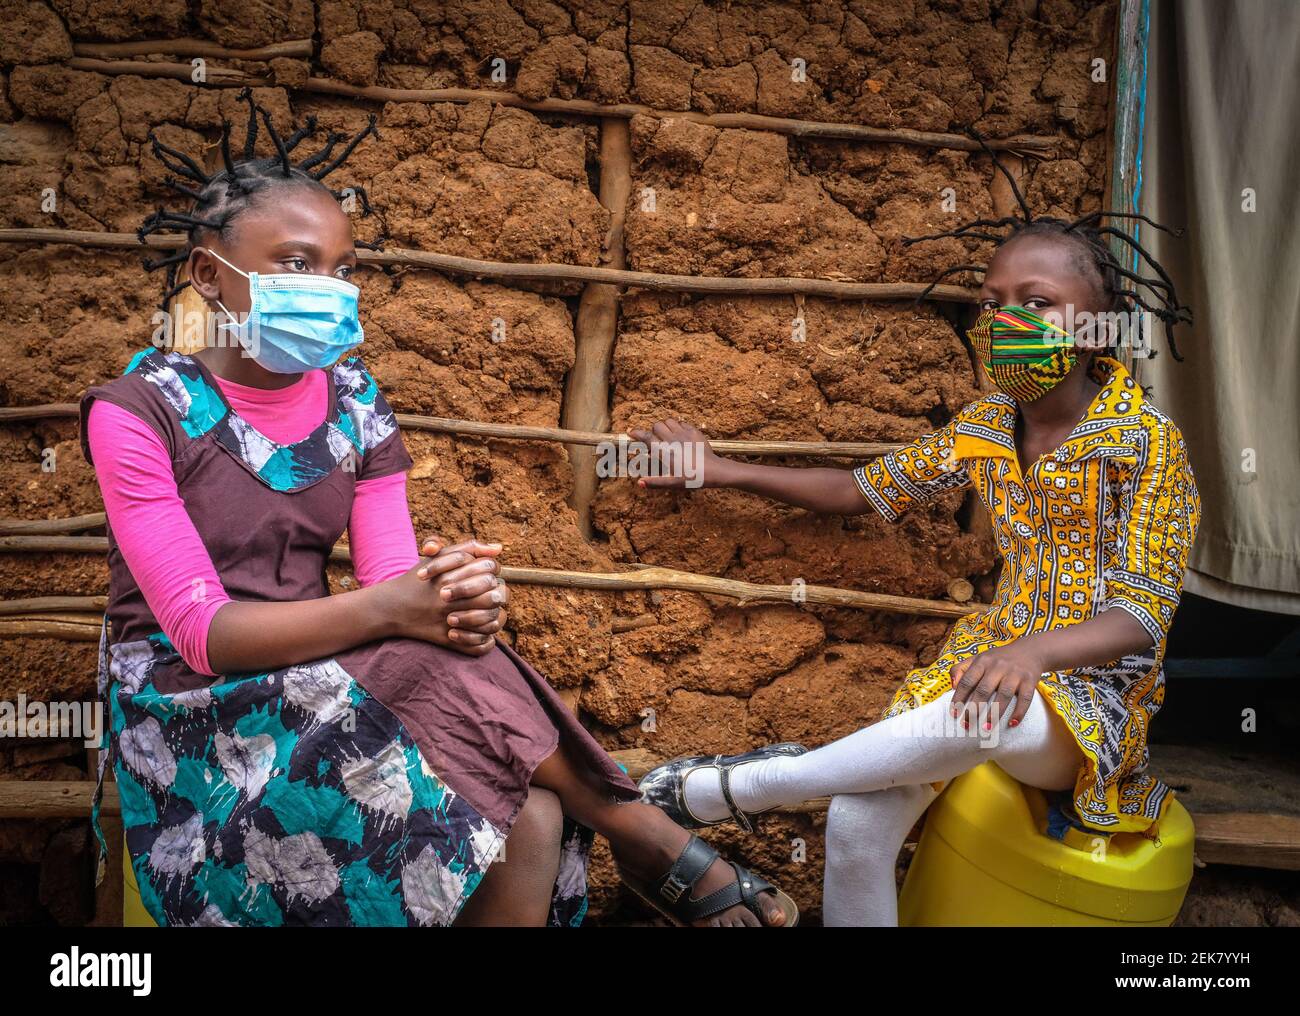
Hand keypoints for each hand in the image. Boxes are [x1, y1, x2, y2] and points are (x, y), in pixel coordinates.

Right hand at [380, 538, 507, 655]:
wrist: (391, 606)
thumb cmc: (420, 579)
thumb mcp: (440, 556)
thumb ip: (469, 548)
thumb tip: (498, 547)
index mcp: (450, 575)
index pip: (489, 569)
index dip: (492, 571)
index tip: (487, 575)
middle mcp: (451, 598)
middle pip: (492, 596)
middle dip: (496, 595)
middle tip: (491, 596)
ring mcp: (448, 620)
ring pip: (490, 621)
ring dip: (494, 617)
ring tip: (489, 613)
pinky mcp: (446, 640)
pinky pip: (478, 646)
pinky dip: (484, 641)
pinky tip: (481, 632)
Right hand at [627, 419, 729, 489]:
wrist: (714, 470)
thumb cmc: (693, 478)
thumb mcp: (673, 483)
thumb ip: (655, 482)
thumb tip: (640, 483)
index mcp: (666, 451)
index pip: (647, 437)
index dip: (637, 433)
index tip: (631, 432)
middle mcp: (673, 439)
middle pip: (657, 425)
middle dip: (653, 431)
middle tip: (656, 440)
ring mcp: (685, 433)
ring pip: (669, 421)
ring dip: (665, 426)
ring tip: (667, 436)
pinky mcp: (695, 431)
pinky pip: (682, 422)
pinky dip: (677, 426)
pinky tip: (680, 435)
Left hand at [948, 640, 1046, 729]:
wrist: (1031, 650)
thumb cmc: (999, 658)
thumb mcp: (979, 658)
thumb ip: (961, 669)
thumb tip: (952, 686)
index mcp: (982, 661)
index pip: (967, 681)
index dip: (959, 698)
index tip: (954, 714)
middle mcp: (998, 666)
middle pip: (983, 690)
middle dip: (974, 709)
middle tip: (967, 725)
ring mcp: (1015, 673)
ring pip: (1003, 695)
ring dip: (995, 714)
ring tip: (986, 728)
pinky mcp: (1030, 680)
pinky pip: (1025, 698)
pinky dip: (1019, 712)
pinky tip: (1013, 723)